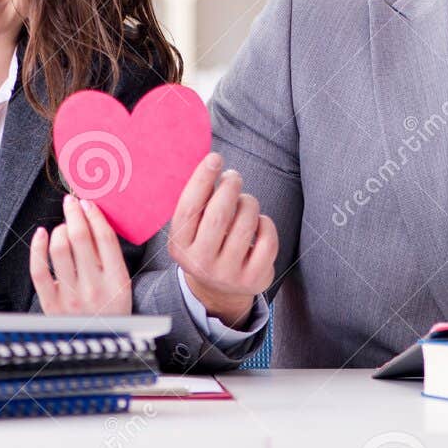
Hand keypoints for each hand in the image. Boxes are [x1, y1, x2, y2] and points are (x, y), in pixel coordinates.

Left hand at [29, 194, 132, 315]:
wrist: (98, 347)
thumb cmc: (111, 315)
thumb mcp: (123, 287)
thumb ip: (111, 259)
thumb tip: (94, 223)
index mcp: (117, 282)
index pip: (105, 238)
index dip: (94, 215)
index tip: (89, 204)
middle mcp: (94, 288)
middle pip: (80, 238)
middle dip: (74, 213)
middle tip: (71, 202)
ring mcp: (70, 297)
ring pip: (59, 249)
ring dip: (59, 228)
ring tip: (62, 225)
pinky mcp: (51, 303)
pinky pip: (39, 270)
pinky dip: (37, 248)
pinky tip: (41, 235)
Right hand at [168, 153, 276, 328]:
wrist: (220, 289)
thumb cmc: (208, 243)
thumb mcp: (193, 228)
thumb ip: (198, 202)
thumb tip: (213, 163)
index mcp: (180, 246)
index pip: (189, 208)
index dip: (202, 179)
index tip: (215, 158)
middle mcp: (201, 263)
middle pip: (218, 215)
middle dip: (230, 187)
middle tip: (234, 176)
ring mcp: (228, 274)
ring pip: (246, 224)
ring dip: (249, 203)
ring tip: (245, 202)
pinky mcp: (254, 279)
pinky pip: (267, 239)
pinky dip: (266, 223)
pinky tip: (258, 224)